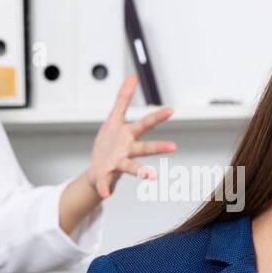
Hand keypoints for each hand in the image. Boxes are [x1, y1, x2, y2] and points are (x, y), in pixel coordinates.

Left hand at [85, 74, 176, 199]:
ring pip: (130, 167)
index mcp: (129, 135)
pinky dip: (104, 189)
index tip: (171, 110)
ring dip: (141, 171)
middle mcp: (127, 150)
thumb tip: (132, 77)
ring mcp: (117, 164)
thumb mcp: (114, 118)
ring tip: (152, 177)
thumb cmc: (109, 143)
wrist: (98, 169)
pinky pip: (105, 183)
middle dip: (158, 147)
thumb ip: (123, 98)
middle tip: (174, 147)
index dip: (157, 117)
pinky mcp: (105, 175)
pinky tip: (105, 195)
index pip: (145, 124)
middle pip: (144, 147)